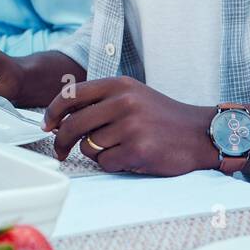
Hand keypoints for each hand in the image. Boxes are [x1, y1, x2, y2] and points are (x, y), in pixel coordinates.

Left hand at [42, 76, 213, 174]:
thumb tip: (61, 119)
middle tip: (60, 149)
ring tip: (120, 147)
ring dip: (98, 152)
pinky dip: (113, 164)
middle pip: (73, 124)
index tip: (48, 125)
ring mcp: (131, 126)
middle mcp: (124, 102)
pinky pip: (105, 162)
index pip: (72, 95)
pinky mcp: (138, 149)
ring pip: (89, 146)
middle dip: (62, 140)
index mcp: (120, 85)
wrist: (200, 134)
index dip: (53, 111)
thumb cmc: (163, 117)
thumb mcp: (134, 96)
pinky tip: (131, 157)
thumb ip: (101, 101)